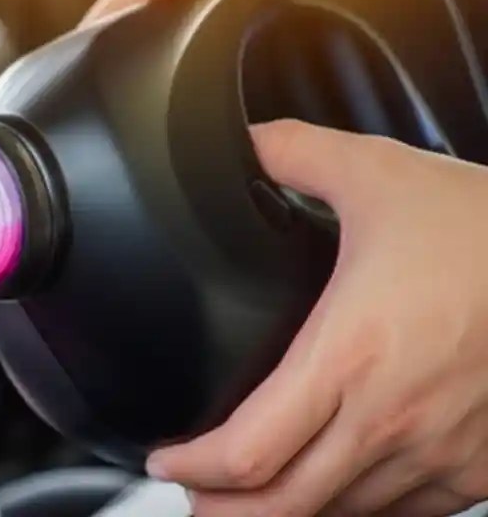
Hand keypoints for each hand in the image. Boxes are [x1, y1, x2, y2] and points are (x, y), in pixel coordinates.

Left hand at [147, 120, 487, 516]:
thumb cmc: (485, 227)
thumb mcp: (379, 173)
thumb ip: (296, 153)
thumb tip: (246, 140)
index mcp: (348, 356)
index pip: (248, 451)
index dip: (192, 467)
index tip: (165, 459)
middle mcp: (390, 418)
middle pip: (285, 505)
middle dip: (224, 510)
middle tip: (194, 497)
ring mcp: (441, 452)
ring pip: (343, 514)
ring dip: (289, 512)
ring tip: (252, 497)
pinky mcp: (480, 466)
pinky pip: (406, 514)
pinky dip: (358, 511)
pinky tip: (334, 494)